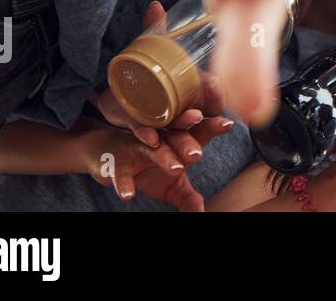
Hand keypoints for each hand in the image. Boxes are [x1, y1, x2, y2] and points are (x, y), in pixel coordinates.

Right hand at [82, 115, 233, 210]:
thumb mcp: (170, 186)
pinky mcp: (118, 158)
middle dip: (188, 143)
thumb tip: (202, 213)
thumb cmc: (147, 168)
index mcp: (178, 141)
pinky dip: (124, 181)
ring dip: (163, 156)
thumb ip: (188, 197)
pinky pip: (122, 169)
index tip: (227, 124)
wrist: (108, 158)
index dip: (212, 126)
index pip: (198, 132)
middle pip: (177, 136)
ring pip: (153, 148)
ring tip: (176, 168)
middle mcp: (161, 138)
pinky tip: (128, 195)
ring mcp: (139, 145)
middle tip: (198, 153)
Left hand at [95, 2, 229, 141]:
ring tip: (191, 137)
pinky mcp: (142, 128)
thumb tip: (156, 5)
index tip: (217, 84)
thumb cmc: (146, 74)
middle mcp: (182, 111)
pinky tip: (150, 139)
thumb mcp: (154, 51)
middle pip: (201, 119)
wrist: (115, 97)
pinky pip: (148, 136)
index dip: (218, 94)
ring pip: (179, 134)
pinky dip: (149, 137)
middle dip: (210, 121)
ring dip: (185, 138)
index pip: (213, 96)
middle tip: (214, 119)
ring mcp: (163, 123)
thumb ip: (157, 32)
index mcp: (193, 93)